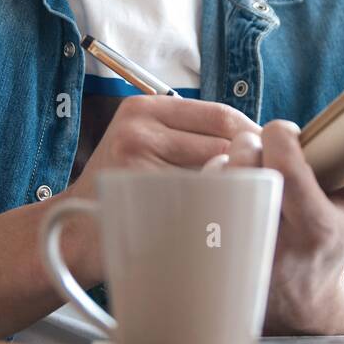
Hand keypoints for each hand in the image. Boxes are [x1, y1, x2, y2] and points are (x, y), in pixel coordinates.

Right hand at [59, 95, 261, 280]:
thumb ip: (190, 137)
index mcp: (145, 108)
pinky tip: (225, 226)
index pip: (220, 116)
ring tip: (247, 209)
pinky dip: (220, 214)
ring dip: (239, 193)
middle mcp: (139, 129)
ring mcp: (138, 163)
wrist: (73, 234)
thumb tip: (259, 141)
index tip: (270, 156)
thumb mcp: (145, 144)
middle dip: (248, 167)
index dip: (252, 137)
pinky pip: (201, 203)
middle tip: (265, 189)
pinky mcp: (141, 197)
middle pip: (223, 144)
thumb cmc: (123, 191)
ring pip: (216, 174)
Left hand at [222, 113, 343, 335]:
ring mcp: (237, 248)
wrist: (298, 300)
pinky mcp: (210, 252)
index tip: (287, 135)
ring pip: (215, 179)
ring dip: (227, 163)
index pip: (286, 165)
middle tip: (260, 148)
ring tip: (245, 170)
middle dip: (249, 145)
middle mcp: (274, 241)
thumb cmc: (335, 241)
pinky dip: (209, 185)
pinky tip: (227, 191)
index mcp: (317, 227)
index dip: (282, 136)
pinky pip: (195, 199)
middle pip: (244, 165)